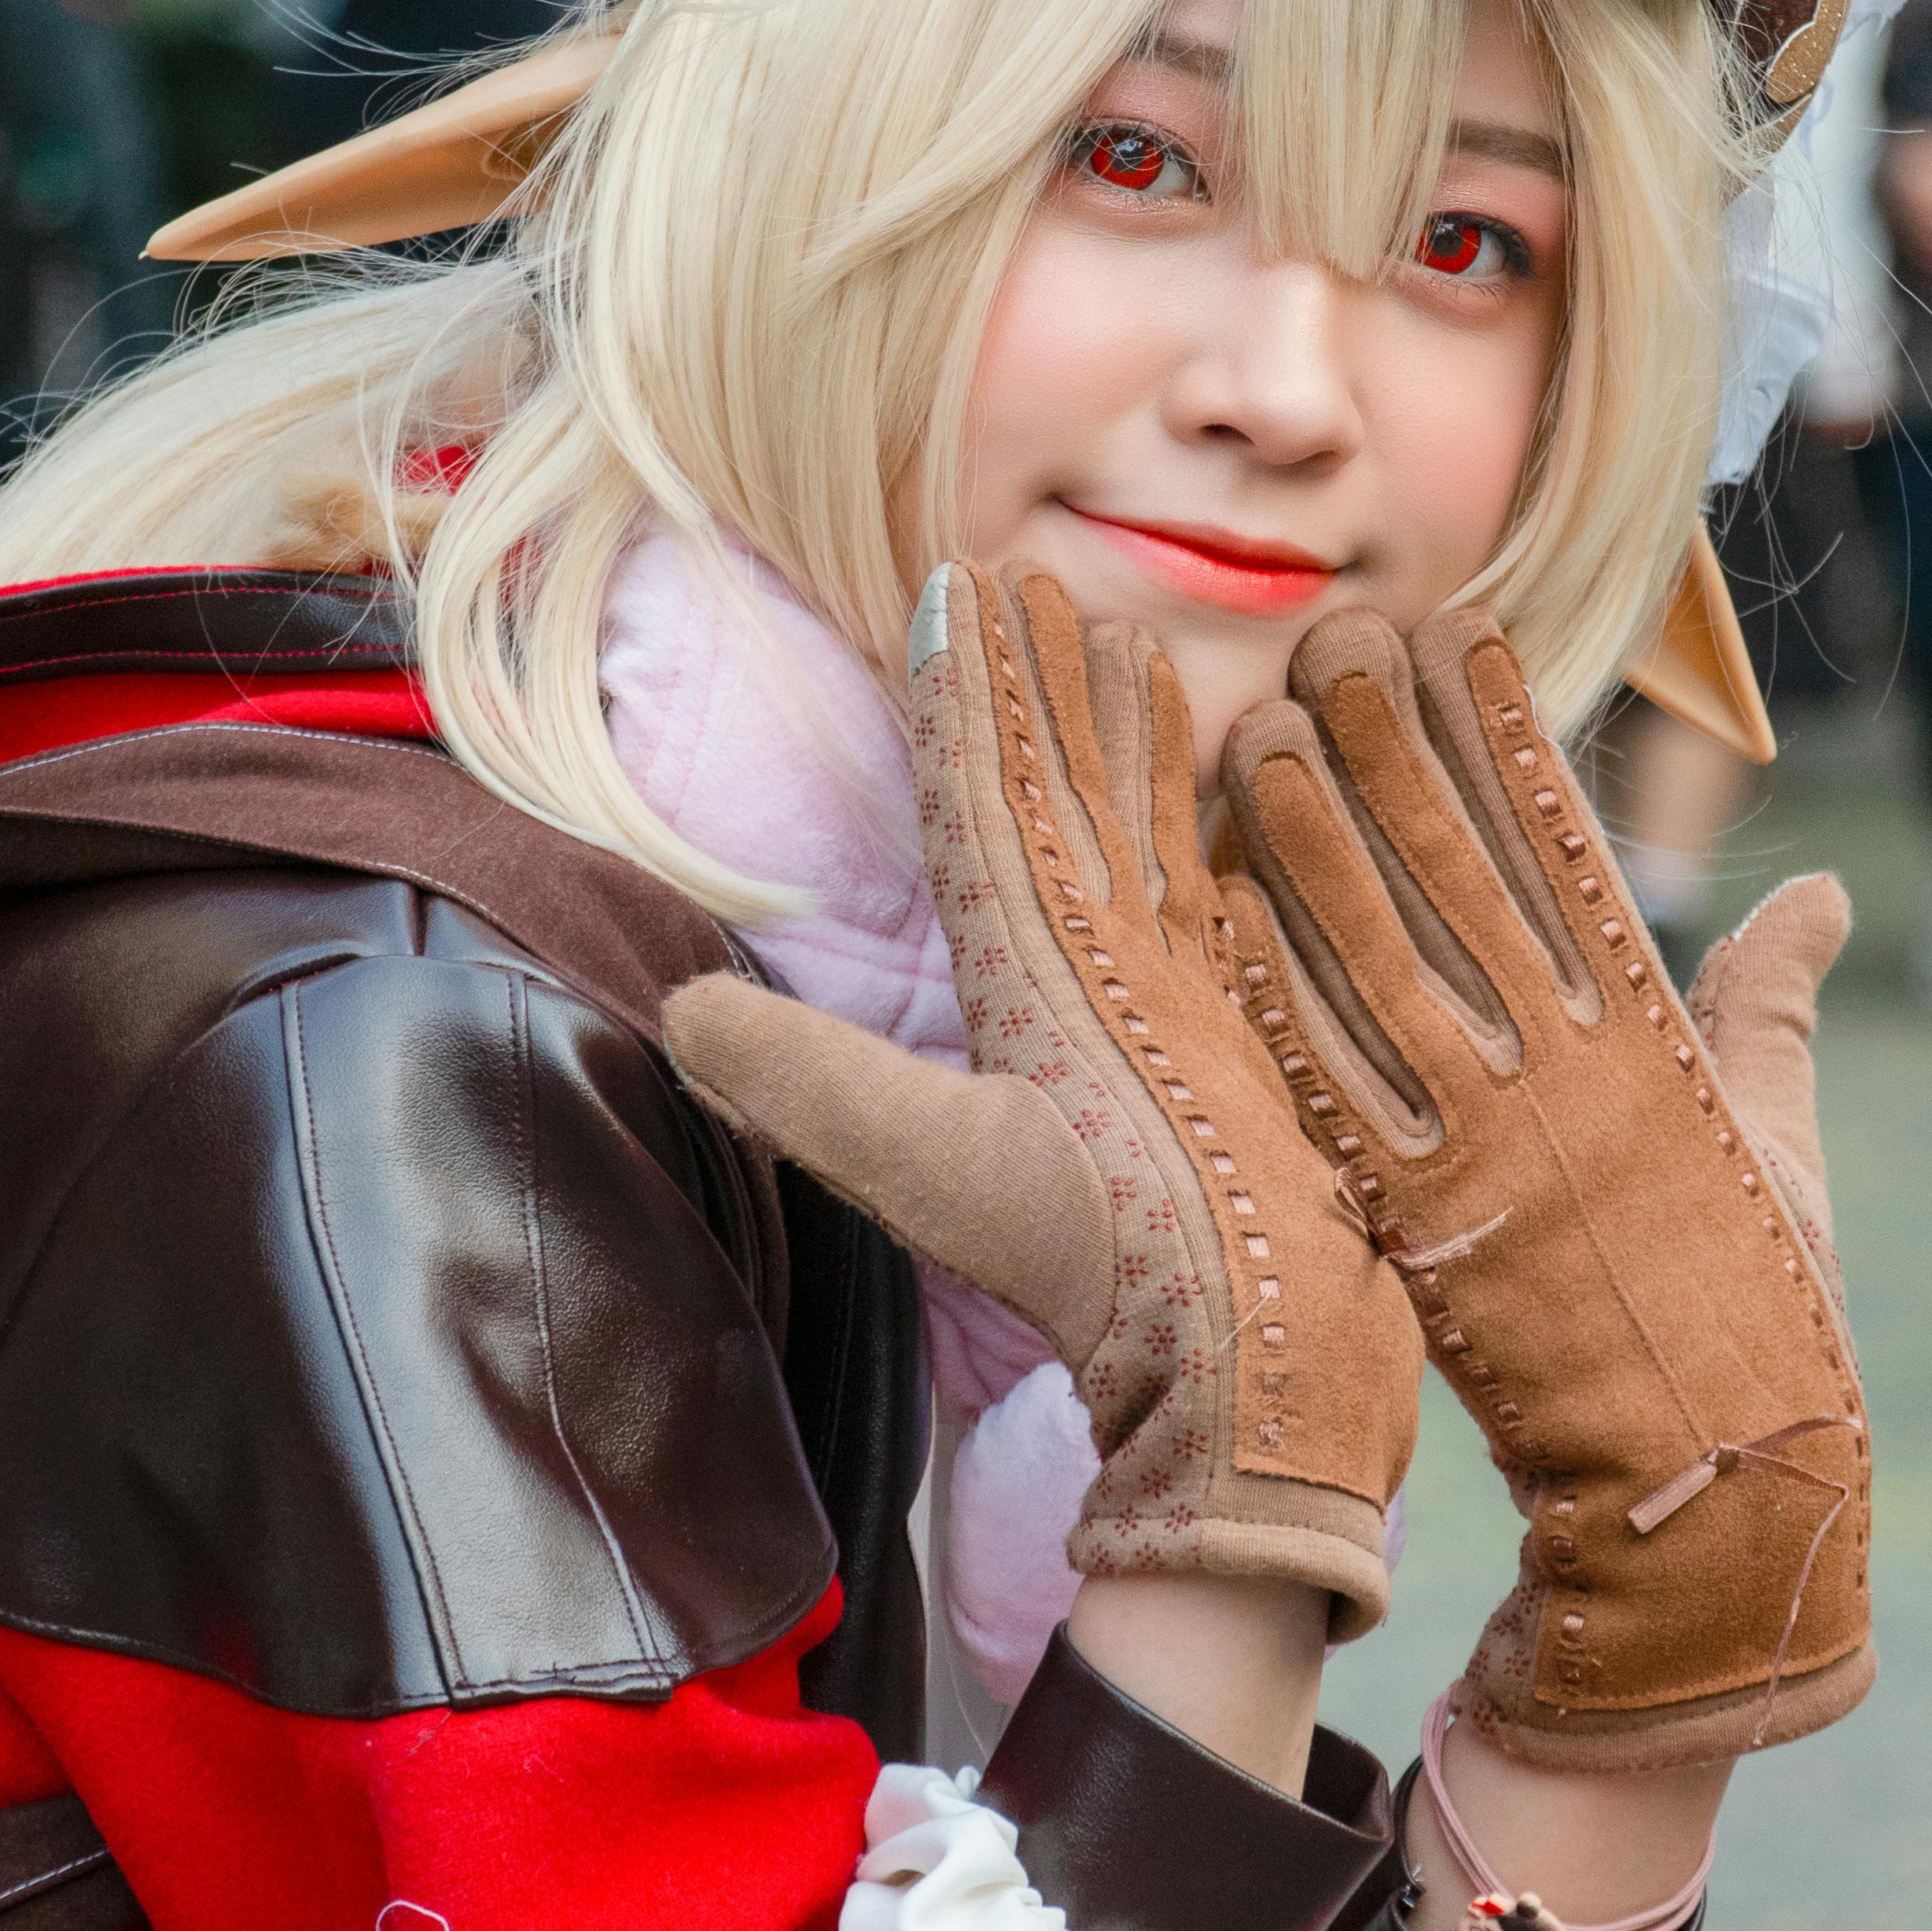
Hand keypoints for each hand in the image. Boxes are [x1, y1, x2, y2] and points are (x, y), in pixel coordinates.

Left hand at [666, 563, 1420, 1635]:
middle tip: (1024, 570)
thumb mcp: (920, 1160)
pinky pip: (1212, 881)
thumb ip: (802, 1081)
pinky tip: (1223, 734)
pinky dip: (1203, 802)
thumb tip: (679, 1010)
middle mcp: (1089, 969)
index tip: (952, 592)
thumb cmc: (1103, 1269)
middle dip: (1035, 679)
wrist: (1252, 1360)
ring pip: (1130, 823)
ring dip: (1110, 720)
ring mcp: (1172, 995)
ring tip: (1109, 621)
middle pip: (1052, 790)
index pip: (976, 800)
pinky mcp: (1247, 1027)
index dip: (964, 695)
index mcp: (1017, 974)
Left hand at [1221, 609, 1871, 1771]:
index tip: (1460, 637)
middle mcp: (1566, 1073)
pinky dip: (1282, 996)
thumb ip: (1773, 1009)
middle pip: (1463, 882)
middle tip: (1331, 636)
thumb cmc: (1758, 1312)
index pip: (1569, 853)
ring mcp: (1491, 1145)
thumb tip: (1815, 892)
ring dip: (1315, 847)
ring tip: (1258, 731)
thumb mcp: (1781, 1143)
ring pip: (1385, 964)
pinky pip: (1333, 1087)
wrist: (1716, 1484)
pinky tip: (1226, 911)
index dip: (1509, 742)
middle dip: (1394, 753)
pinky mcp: (1423, 1223)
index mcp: (1655, 1039)